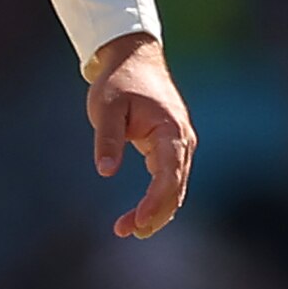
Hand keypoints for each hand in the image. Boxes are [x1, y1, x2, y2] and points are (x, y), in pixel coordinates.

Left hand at [85, 31, 193, 239]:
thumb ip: (108, 139)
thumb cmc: (120, 80)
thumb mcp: (107, 107)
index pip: (169, 175)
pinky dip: (158, 198)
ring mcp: (179, 144)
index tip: (138, 222)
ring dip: (157, 210)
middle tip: (125, 231)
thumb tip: (105, 171)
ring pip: (176, 187)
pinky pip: (170, 179)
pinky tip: (140, 214)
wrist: (135, 57)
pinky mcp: (170, 146)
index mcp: (171, 131)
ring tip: (128, 229)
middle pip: (176, 188)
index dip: (156, 203)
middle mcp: (182, 140)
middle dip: (155, 214)